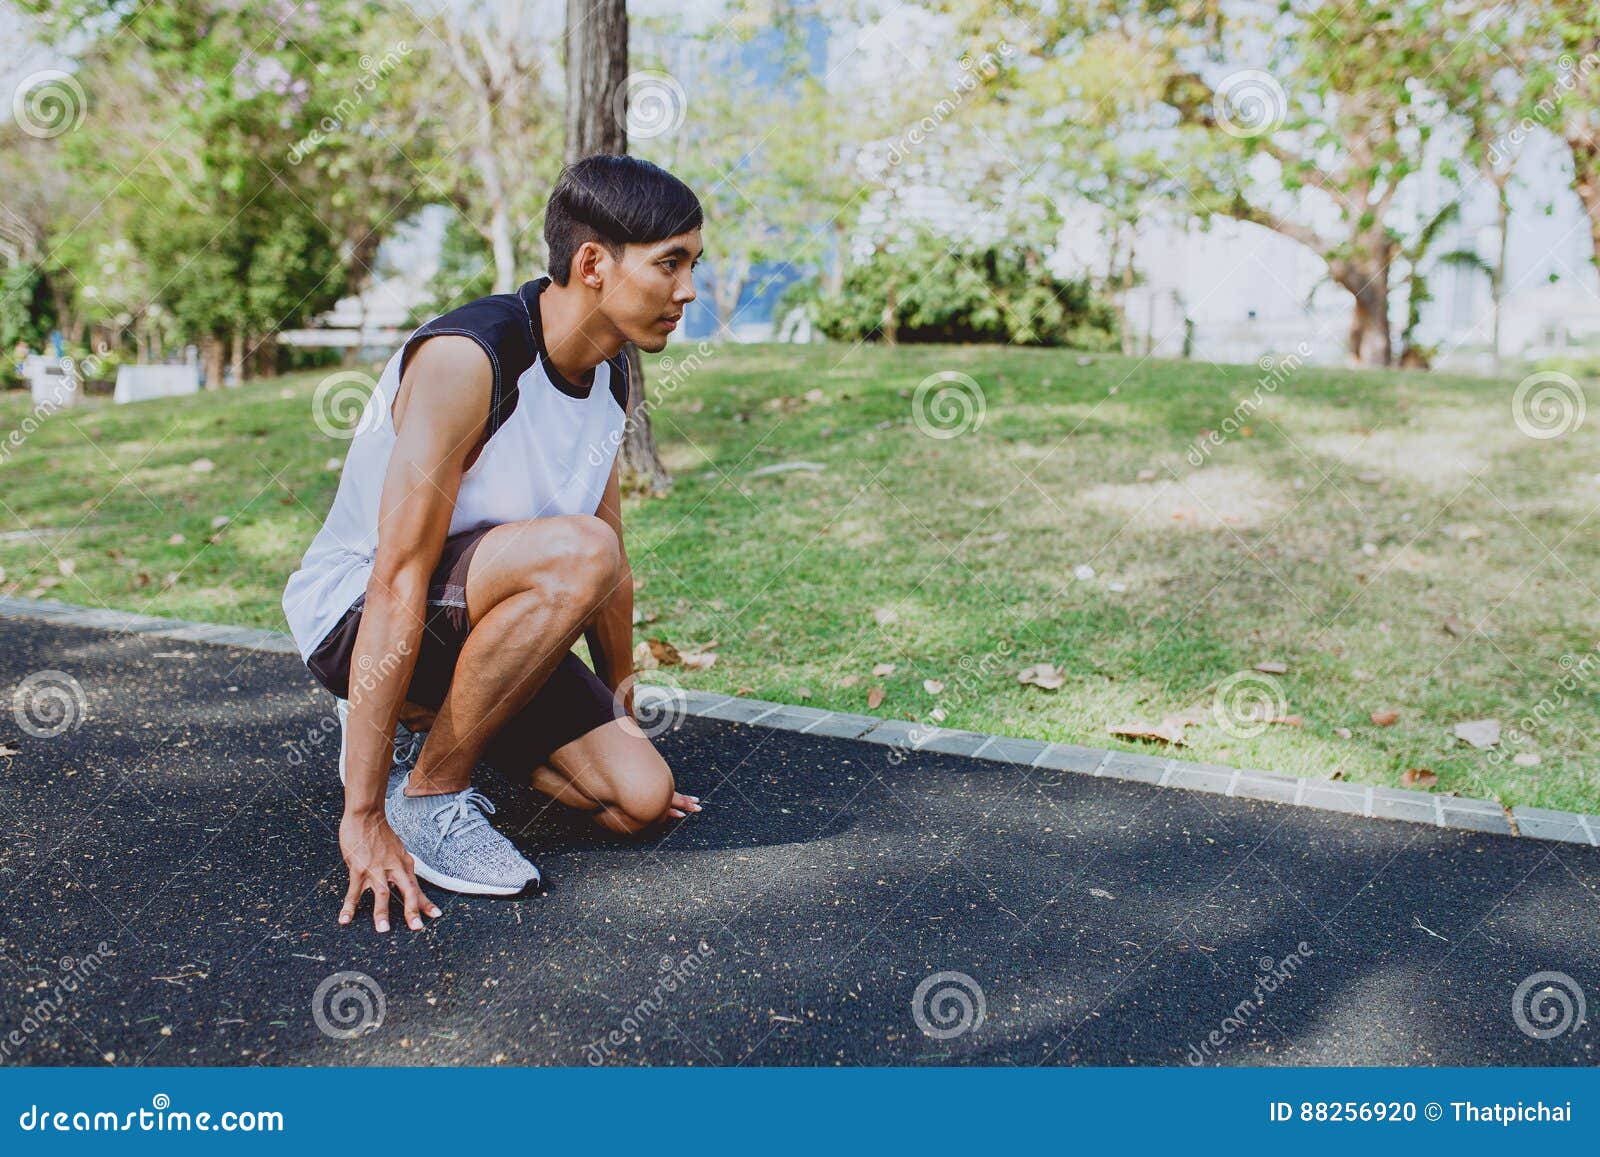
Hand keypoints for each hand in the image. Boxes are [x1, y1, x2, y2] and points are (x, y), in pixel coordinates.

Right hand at [338, 810, 441, 932]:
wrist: (366, 815)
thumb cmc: (379, 832)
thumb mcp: (395, 850)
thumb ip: (397, 867)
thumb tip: (396, 882)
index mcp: (404, 864)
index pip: (417, 887)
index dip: (426, 902)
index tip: (435, 915)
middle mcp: (394, 867)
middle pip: (407, 891)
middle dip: (412, 911)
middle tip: (417, 928)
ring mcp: (376, 868)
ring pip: (382, 893)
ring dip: (382, 912)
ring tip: (383, 930)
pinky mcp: (359, 868)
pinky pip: (354, 891)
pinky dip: (349, 906)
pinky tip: (345, 919)